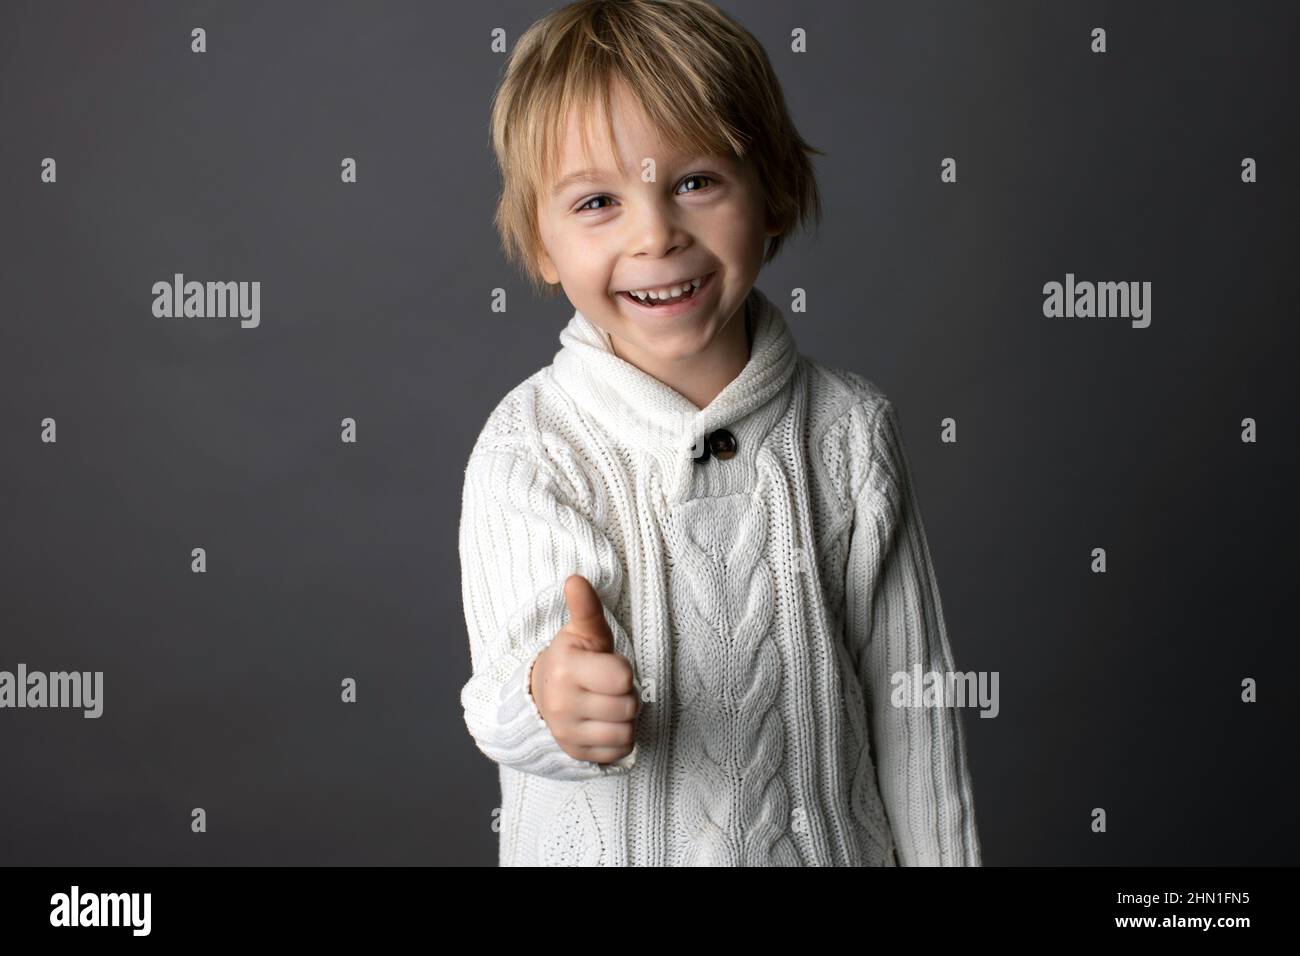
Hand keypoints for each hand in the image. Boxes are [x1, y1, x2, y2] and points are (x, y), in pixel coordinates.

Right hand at [530, 574, 639, 764]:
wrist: (541, 696)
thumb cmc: (573, 659)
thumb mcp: (581, 632)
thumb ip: (585, 608)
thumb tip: (576, 579)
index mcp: (566, 669)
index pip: (622, 677)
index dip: (623, 670)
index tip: (608, 666)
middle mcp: (562, 704)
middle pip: (628, 707)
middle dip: (626, 695)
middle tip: (608, 687)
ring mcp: (567, 733)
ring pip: (625, 732)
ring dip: (624, 718)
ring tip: (608, 704)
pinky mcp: (575, 754)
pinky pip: (619, 751)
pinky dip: (619, 739)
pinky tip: (604, 723)